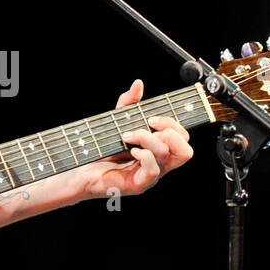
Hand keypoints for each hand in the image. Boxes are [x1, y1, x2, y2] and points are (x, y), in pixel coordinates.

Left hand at [80, 79, 192, 200]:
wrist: (83, 171)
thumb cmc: (102, 150)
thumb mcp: (117, 122)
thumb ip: (129, 103)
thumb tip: (138, 84)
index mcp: (159, 151)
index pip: (182, 137)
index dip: (172, 123)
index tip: (150, 117)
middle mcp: (159, 165)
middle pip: (186, 150)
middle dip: (168, 129)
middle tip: (146, 124)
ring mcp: (150, 176)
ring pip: (167, 154)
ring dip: (147, 137)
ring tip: (127, 136)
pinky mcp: (138, 184)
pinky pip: (153, 170)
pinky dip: (143, 155)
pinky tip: (129, 150)